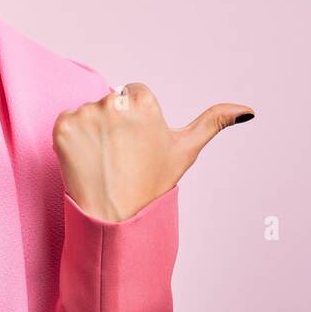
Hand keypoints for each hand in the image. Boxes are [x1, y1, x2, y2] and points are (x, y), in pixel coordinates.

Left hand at [53, 82, 253, 222]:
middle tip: (121, 156)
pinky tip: (85, 160)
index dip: (136, 120)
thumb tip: (248, 110)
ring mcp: (85, 115)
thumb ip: (214, 121)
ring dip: (92, 132)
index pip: (135, 93)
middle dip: (114, 124)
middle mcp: (114, 103)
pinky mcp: (62, 128)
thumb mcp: (185, 149)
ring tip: (104, 160)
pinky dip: (72, 139)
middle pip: (111, 102)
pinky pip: (66, 123)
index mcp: (144, 102)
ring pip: (88, 113)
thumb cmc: (152, 184)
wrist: (115, 218)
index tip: (138, 144)